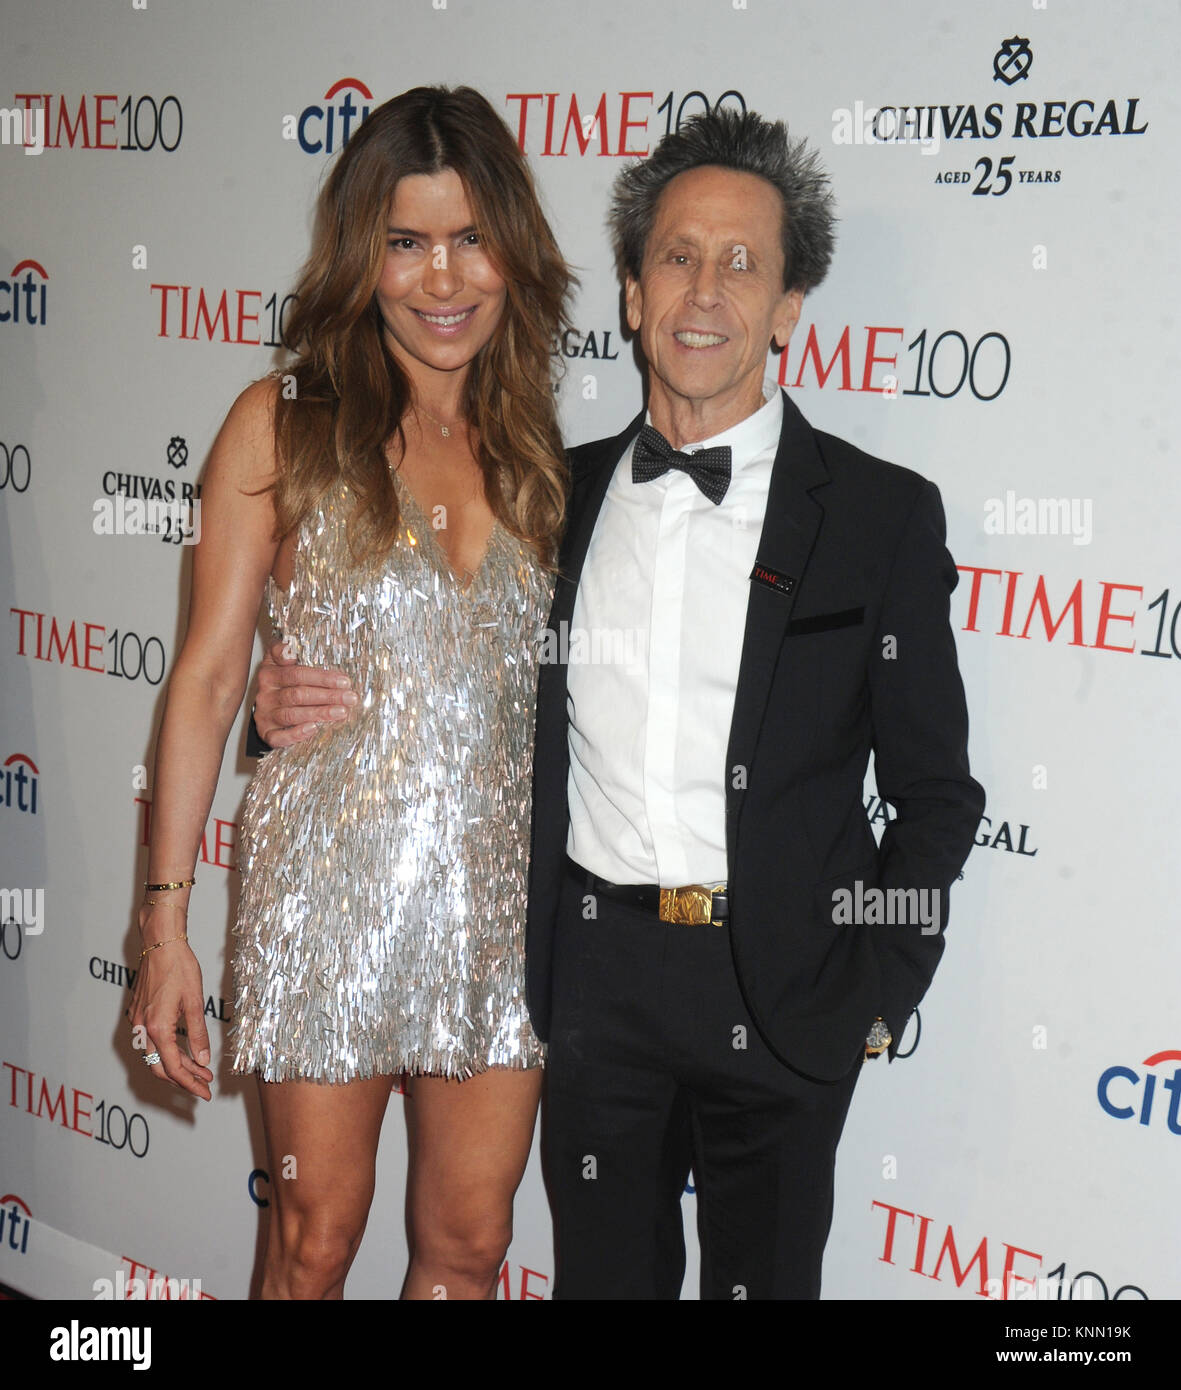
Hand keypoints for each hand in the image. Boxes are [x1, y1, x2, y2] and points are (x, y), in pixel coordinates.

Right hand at [127, 906, 213, 1100]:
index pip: (173, 1068)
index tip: (205, 1092)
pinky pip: (151, 1042)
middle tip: (204, 1085)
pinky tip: (184, 1050)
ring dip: (177, 1065)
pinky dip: (167, 1051)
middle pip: (160, 1067)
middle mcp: (142, 1028)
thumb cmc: (179, 967)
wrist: (160, 943)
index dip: (190, 1083)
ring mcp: (137, 1021)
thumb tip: (203, 1060)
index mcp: (157, 1027)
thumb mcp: (195, 1001)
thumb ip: (198, 1033)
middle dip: (183, 1080)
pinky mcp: (138, 1014)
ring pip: (155, 1056)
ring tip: (200, 1069)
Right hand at [254, 638, 356, 747]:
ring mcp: (265, 715)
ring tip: (341, 712)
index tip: (344, 680)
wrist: (263, 706)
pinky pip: (278, 737)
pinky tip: (313, 729)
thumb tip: (291, 651)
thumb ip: (284, 651)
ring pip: (291, 715)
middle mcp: (265, 694)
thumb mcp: (279, 660)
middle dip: (327, 696)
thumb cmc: (281, 682)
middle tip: (350, 698)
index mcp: (270, 673)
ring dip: (318, 713)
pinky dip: (295, 734)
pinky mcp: (265, 733)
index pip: (297, 674)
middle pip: (298, 695)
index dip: (321, 677)